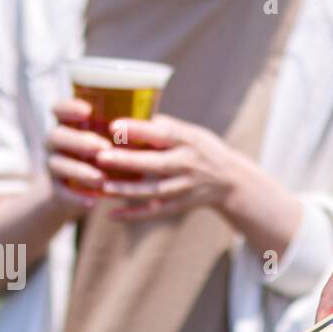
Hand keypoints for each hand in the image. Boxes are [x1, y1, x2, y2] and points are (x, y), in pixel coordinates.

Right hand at [42, 98, 108, 215]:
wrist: (75, 190)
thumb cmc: (100, 155)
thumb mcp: (105, 138)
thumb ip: (119, 130)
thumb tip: (155, 122)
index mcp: (67, 123)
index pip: (59, 108)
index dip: (69, 108)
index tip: (88, 110)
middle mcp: (55, 142)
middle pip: (56, 135)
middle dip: (79, 141)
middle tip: (102, 147)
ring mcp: (52, 165)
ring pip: (57, 165)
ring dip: (79, 171)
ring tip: (100, 178)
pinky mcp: (55, 190)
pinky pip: (61, 193)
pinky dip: (76, 198)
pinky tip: (92, 202)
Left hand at [89, 114, 245, 220]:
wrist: (231, 181)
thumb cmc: (203, 149)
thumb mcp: (193, 132)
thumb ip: (167, 127)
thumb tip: (136, 115)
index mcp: (189, 141)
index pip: (163, 133)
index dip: (139, 129)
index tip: (113, 125)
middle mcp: (188, 164)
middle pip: (156, 164)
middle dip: (129, 161)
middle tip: (101, 157)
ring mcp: (185, 188)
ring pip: (154, 191)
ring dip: (128, 190)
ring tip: (103, 186)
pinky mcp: (180, 206)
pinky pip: (155, 212)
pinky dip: (135, 215)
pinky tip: (112, 215)